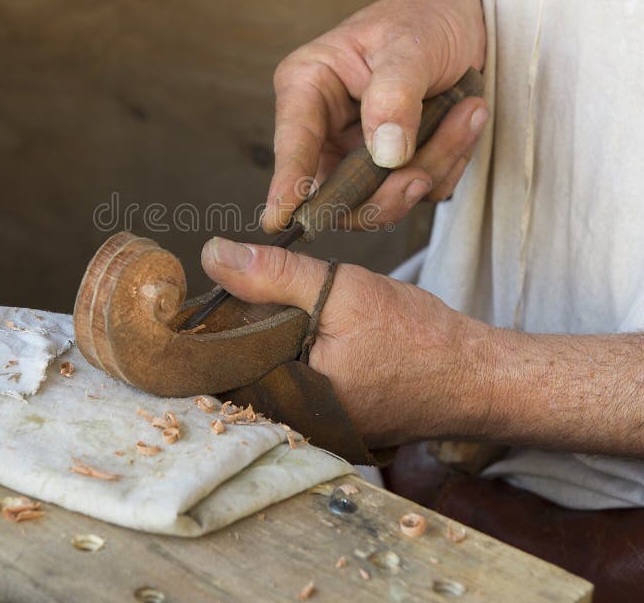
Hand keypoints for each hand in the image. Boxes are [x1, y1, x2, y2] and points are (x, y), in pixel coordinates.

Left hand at [201, 237, 489, 446]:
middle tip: (253, 291)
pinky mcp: (329, 418)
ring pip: (265, 372)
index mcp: (287, 404)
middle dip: (240, 327)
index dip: (209, 322)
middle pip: (238, 369)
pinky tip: (304, 328)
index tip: (211, 291)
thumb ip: (273, 275)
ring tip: (284, 307)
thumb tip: (212, 255)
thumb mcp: (340, 291)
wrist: (474, 375)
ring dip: (266, 337)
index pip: (217, 365)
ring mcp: (312, 427)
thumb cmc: (416, 338)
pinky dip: (290, 351)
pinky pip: (292, 381)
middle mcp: (293, 426)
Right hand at [262, 0, 487, 232]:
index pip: (293, 144)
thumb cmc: (425, 16)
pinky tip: (465, 120)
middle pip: (337, 191)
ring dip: (434, 165)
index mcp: (308, 89)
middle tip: (423, 175)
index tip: (277, 220)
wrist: (462, 13)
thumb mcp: (410, 46)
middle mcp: (326, 127)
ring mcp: (359, 150)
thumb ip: (394, 97)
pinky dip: (449, 163)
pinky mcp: (393, 163)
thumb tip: (387, 157)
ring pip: (384, 196)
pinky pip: (419, 188)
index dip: (286, 185)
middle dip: (388, 190)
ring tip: (469, 113)